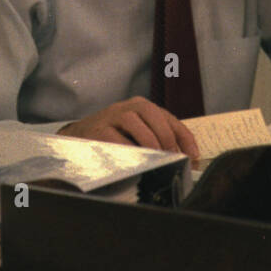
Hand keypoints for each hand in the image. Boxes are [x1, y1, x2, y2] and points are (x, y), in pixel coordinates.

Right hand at [58, 97, 198, 159]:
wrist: (78, 137)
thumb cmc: (114, 136)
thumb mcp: (137, 132)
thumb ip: (158, 139)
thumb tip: (185, 159)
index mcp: (143, 106)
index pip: (171, 120)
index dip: (185, 140)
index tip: (192, 157)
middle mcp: (130, 107)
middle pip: (157, 120)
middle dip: (169, 143)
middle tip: (175, 161)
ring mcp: (113, 116)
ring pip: (141, 130)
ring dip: (153, 149)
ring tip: (159, 163)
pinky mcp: (99, 130)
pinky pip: (120, 143)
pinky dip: (132, 155)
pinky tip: (138, 164)